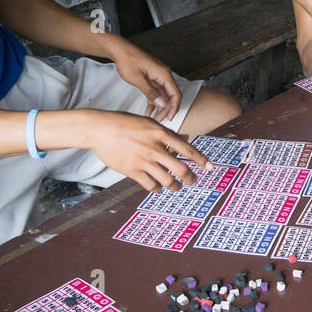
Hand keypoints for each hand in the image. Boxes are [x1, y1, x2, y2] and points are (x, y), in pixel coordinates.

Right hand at [87, 112, 212, 192]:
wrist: (101, 129)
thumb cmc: (125, 123)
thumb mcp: (149, 123)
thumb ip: (168, 134)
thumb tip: (186, 139)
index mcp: (161, 134)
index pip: (187, 150)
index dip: (201, 160)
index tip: (210, 167)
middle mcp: (155, 148)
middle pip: (180, 169)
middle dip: (190, 178)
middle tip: (193, 181)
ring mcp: (143, 160)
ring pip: (167, 181)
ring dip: (174, 187)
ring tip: (176, 187)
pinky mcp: (132, 171)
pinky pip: (150, 185)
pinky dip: (157, 188)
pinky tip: (158, 187)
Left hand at [108, 38, 182, 121]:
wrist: (120, 50)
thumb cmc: (128, 61)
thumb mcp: (138, 79)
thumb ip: (151, 92)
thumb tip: (161, 103)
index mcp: (163, 74)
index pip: (175, 94)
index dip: (174, 107)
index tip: (170, 118)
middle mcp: (163, 75)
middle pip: (170, 96)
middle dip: (165, 109)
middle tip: (158, 120)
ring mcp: (158, 76)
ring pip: (163, 95)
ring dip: (159, 107)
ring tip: (153, 118)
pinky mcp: (152, 77)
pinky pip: (156, 92)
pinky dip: (153, 101)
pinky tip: (148, 111)